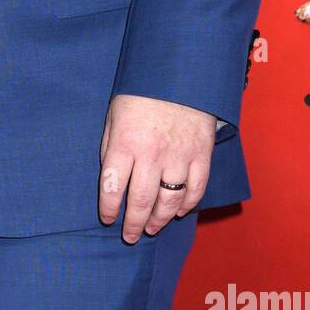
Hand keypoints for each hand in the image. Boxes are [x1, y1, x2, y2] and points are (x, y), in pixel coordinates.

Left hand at [98, 93, 215, 241]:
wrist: (180, 73)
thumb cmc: (141, 93)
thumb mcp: (114, 113)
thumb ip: (111, 145)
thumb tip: (111, 176)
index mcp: (126, 141)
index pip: (113, 186)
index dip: (109, 208)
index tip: (108, 219)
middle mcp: (152, 153)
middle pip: (142, 200)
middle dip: (134, 223)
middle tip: (130, 236)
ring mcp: (179, 156)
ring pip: (169, 200)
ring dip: (159, 219)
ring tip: (151, 228)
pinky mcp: (201, 155)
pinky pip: (195, 189)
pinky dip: (187, 205)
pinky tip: (177, 211)